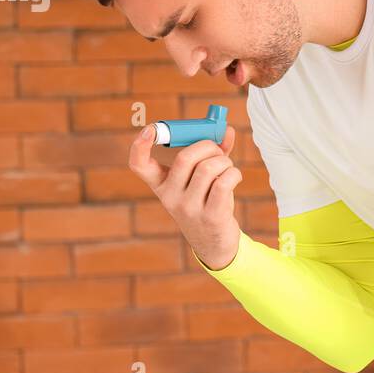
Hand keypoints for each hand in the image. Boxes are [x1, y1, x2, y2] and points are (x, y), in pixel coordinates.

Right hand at [128, 124, 242, 270]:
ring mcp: (189, 209)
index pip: (139, 165)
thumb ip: (213, 153)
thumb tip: (228, 129)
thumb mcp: (201, 179)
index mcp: (162, 185)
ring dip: (224, 161)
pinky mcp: (210, 217)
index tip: (150, 129)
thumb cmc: (208, 201)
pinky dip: (233, 173)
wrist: (214, 243)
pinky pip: (223, 183)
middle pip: (185, 158)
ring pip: (208, 168)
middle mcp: (170, 197)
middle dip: (207, 146)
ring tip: (227, 167)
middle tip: (217, 151)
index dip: (140, 146)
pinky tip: (234, 177)